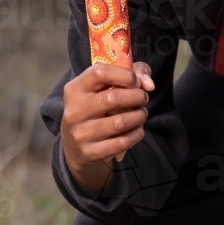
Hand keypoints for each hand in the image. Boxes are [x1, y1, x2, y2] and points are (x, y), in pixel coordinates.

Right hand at [61, 61, 154, 194]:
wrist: (75, 144)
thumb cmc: (96, 107)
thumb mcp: (105, 86)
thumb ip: (133, 74)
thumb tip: (149, 84)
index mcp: (75, 89)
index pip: (99, 72)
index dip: (124, 74)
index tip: (135, 81)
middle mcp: (75, 111)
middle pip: (112, 98)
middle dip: (137, 97)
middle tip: (143, 98)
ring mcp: (81, 133)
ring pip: (120, 122)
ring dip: (139, 116)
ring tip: (142, 114)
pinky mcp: (91, 151)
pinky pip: (123, 142)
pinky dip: (137, 134)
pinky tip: (138, 129)